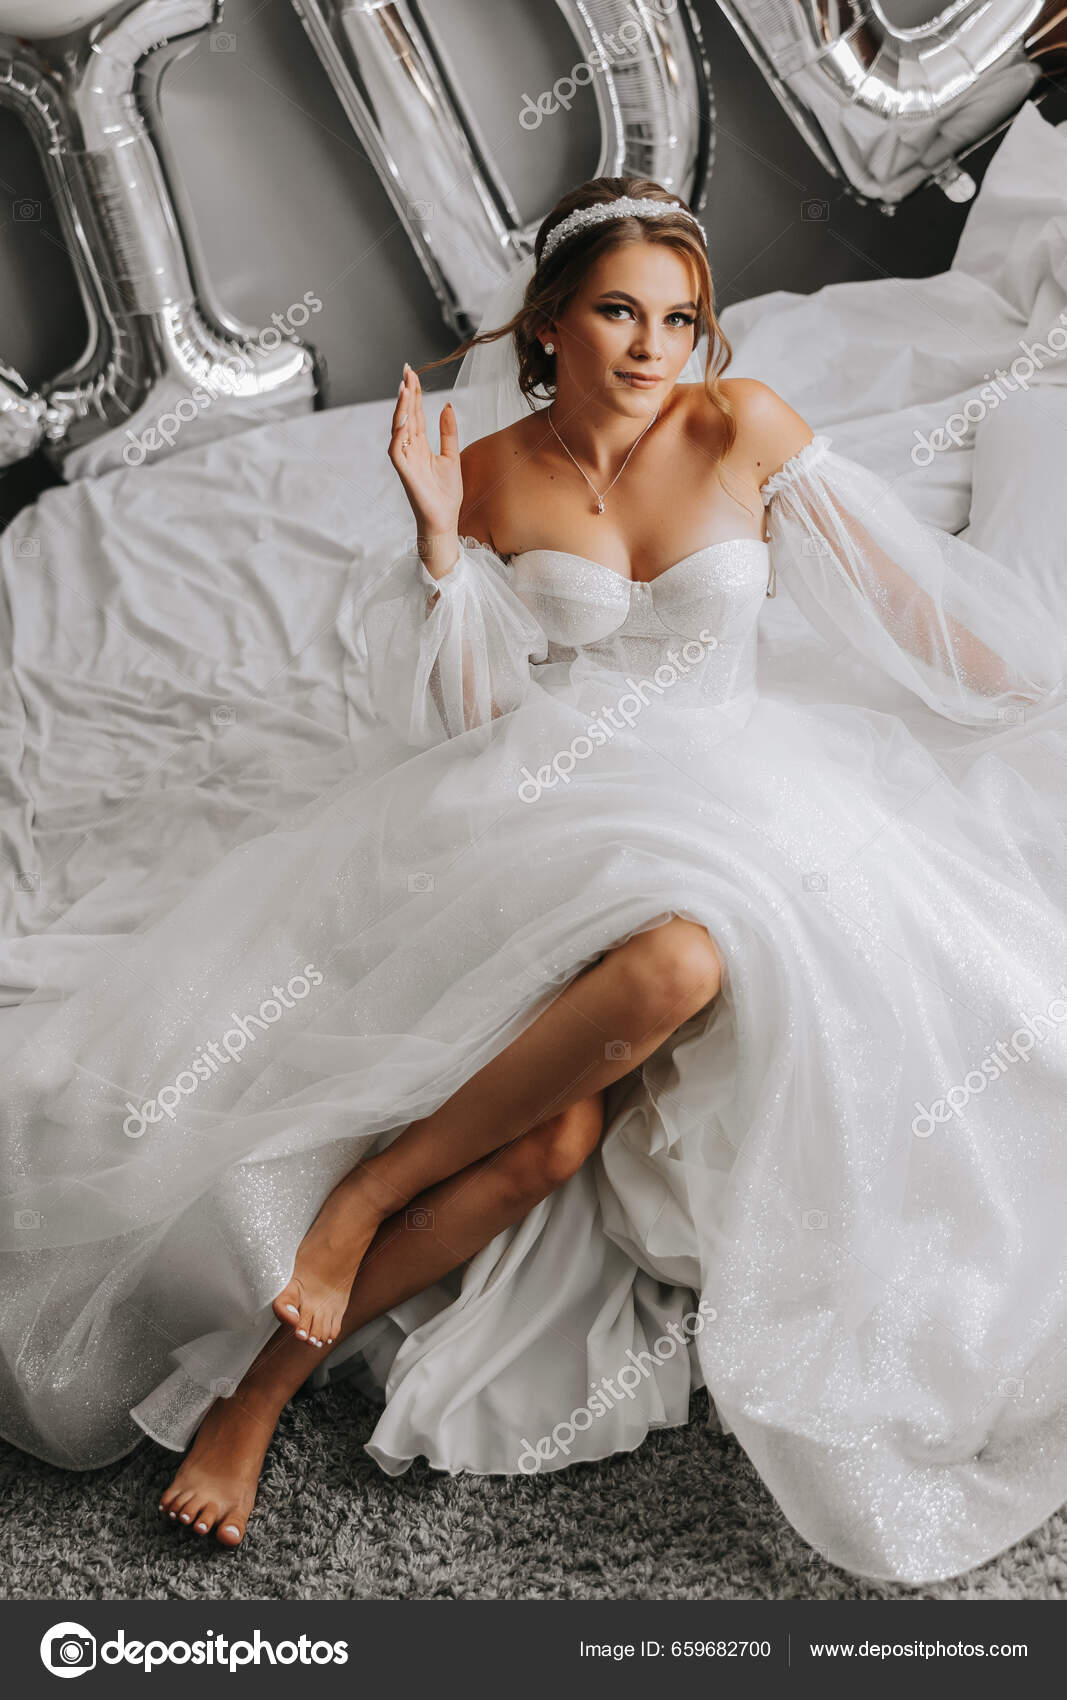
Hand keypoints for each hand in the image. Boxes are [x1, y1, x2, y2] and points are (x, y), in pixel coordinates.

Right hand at [388, 364, 462, 542]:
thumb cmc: (446, 494)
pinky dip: (398, 434)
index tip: (413, 373)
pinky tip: (402, 419)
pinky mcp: (405, 473)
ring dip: (401, 408)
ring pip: (399, 429)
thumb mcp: (452, 456)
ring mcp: (406, 460)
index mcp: (421, 445)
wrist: (445, 521)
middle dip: (406, 393)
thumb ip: (448, 432)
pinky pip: (396, 450)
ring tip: (405, 388)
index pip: (415, 413)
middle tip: (407, 370)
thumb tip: (447, 405)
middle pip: (406, 415)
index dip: (414, 393)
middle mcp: (410, 450)